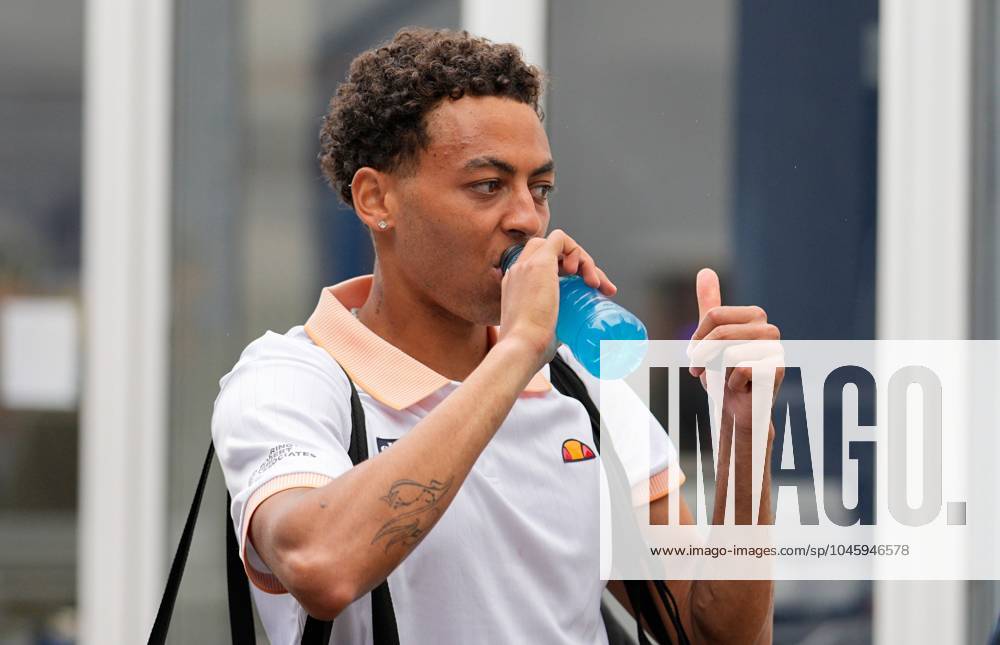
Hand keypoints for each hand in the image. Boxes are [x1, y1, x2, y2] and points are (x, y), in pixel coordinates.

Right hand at [497, 229, 615, 371]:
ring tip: (594, 284)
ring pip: (559, 245)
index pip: (541, 265)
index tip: (584, 289)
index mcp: (516, 286)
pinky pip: (561, 239)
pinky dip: (578, 251)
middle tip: (597, 286)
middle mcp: (518, 272)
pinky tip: (586, 275)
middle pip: (552, 252)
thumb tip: (575, 331)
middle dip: (579, 263)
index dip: (565, 271)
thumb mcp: (545, 332)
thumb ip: (557, 325)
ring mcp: (527, 265)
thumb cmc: (530, 348)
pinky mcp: (539, 263)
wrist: (521, 348)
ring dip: (583, 259)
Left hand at [687, 268, 783, 429]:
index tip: (695, 355)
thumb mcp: (710, 337)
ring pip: (729, 353)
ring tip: (726, 379)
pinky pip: (739, 371)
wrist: (736, 410)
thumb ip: (710, 305)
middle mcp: (769, 329)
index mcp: (754, 316)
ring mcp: (776, 350)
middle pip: (721, 333)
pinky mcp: (777, 370)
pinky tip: (741, 388)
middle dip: (704, 355)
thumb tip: (705, 270)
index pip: (714, 315)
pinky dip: (731, 384)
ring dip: (719, 371)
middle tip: (702, 370)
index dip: (698, 338)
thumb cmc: (723, 374)